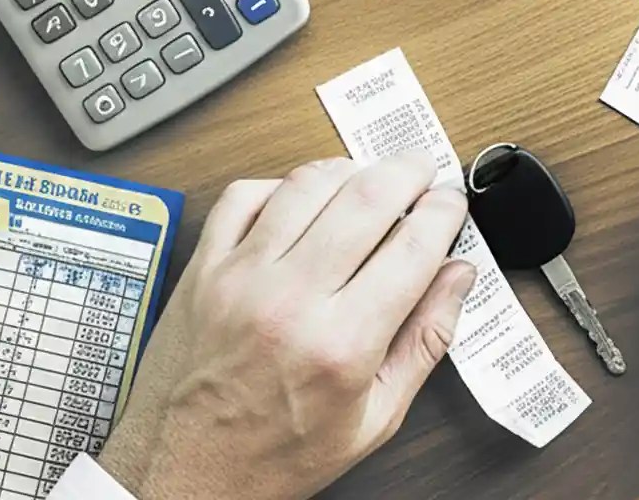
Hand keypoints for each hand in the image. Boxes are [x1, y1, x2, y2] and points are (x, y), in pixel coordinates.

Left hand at [99, 151, 477, 499]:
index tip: (451, 204)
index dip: (445, 212)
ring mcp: (242, 277)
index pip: (414, 246)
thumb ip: (425, 342)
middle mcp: (291, 300)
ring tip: (368, 180)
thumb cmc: (272, 455)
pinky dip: (280, 183)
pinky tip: (301, 198)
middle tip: (421, 173)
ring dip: (349, 170)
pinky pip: (243, 195)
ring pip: (307, 184)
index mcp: (343, 343)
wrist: (180, 474)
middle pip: (367, 197)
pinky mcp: (203, 269)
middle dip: (407, 173)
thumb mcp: (374, 419)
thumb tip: (457, 279)